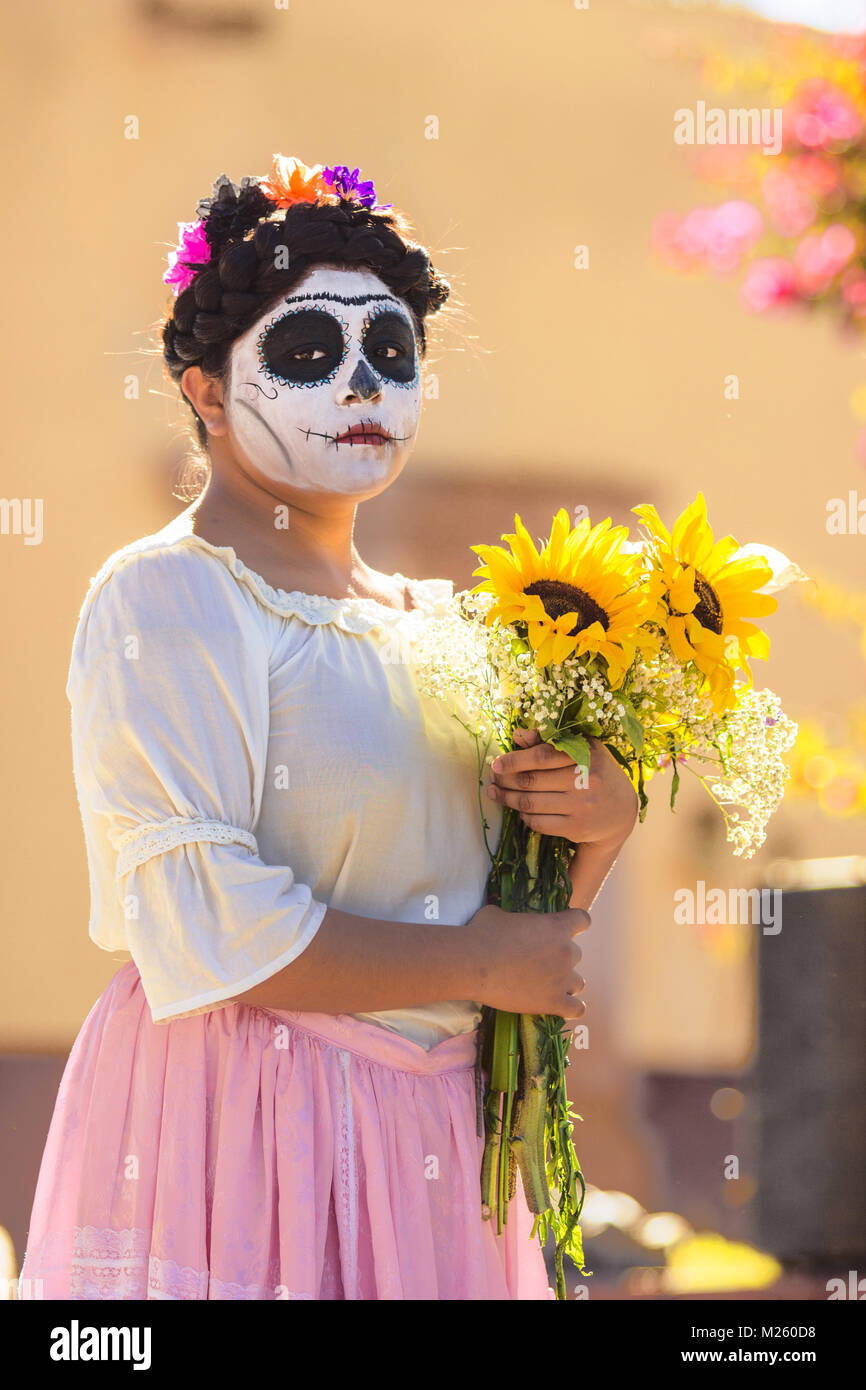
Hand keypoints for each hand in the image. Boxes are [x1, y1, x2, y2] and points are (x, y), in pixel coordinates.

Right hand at [469, 902, 589, 1016]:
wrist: (474, 964)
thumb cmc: (482, 933)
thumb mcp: (498, 915)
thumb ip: (514, 919)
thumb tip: (508, 923)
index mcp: (556, 926)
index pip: (582, 920)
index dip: (575, 924)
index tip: (565, 930)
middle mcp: (565, 951)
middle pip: (575, 955)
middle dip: (559, 958)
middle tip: (537, 963)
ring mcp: (562, 979)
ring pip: (577, 983)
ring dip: (565, 982)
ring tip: (545, 986)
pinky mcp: (554, 1002)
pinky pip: (577, 1008)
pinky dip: (571, 1008)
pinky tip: (561, 1006)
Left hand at [486, 727, 637, 851]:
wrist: (622, 812)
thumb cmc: (596, 773)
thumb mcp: (582, 751)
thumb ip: (549, 742)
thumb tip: (518, 735)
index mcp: (585, 755)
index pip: (542, 756)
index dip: (514, 760)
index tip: (496, 763)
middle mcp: (585, 781)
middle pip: (531, 781)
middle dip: (505, 780)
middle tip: (492, 779)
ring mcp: (581, 807)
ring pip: (531, 803)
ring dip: (507, 798)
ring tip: (495, 793)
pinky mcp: (577, 828)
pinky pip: (539, 823)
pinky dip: (524, 816)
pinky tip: (519, 809)